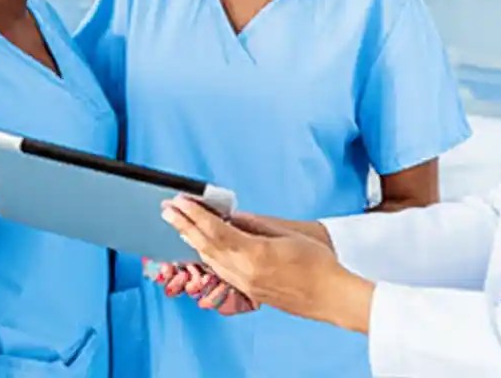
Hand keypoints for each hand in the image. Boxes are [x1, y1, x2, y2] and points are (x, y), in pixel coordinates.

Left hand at [161, 197, 373, 332]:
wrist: (332, 297)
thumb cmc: (318, 266)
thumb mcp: (288, 235)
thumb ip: (257, 225)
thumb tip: (234, 217)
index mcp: (254, 255)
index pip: (215, 231)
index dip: (194, 214)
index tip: (179, 202)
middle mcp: (244, 273)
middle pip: (205, 246)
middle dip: (183, 226)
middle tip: (167, 210)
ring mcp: (246, 285)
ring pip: (210, 260)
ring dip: (193, 240)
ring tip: (179, 224)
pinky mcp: (250, 292)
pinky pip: (221, 271)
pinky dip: (208, 255)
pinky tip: (203, 248)